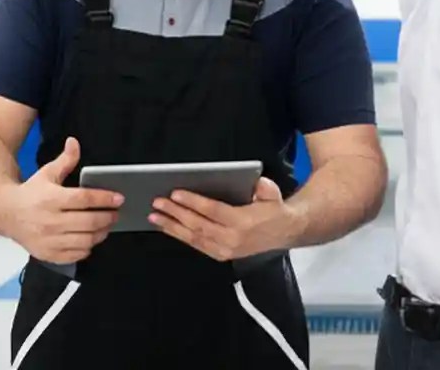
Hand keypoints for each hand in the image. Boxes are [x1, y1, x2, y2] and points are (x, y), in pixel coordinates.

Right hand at [7, 137, 123, 263]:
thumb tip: (74, 142)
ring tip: (106, 225)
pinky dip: (87, 247)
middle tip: (116, 213)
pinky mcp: (48, 254)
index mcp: (50, 199)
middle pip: (88, 222)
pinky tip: (90, 238)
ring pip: (85, 240)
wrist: (6, 213)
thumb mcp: (47, 173)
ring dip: (101, 233)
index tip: (119, 198)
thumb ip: (65, 160)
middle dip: (107, 217)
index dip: (104, 199)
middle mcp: (49, 221)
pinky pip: (76, 254)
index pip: (84, 199)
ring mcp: (48, 240)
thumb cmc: (31, 193)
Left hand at [149, 176, 298, 260]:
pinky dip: (180, 236)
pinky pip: (197, 245)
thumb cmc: (273, 209)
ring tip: (154, 216)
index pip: (213, 211)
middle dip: (176, 213)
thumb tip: (254, 184)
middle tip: (157, 203)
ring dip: (172, 227)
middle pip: (198, 225)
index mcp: (243, 222)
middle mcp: (232, 239)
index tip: (175, 193)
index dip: (193, 202)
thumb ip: (264, 188)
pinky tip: (167, 227)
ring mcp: (226, 250)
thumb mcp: (273, 194)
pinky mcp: (222, 255)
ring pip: (194, 238)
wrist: (284, 232)